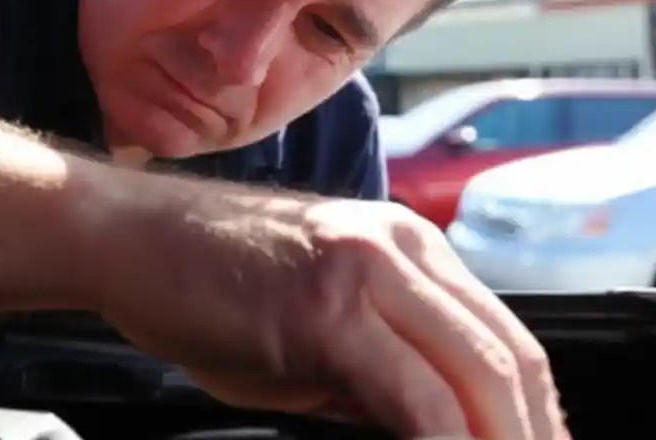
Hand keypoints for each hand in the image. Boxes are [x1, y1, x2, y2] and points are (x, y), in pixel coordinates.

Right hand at [93, 193, 569, 438]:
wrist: (122, 235)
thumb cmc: (200, 278)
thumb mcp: (310, 325)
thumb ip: (375, 371)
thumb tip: (428, 427)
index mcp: (404, 246)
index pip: (505, 342)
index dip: (533, 420)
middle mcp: (399, 246)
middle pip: (512, 361)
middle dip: (533, 438)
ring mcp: (366, 268)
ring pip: (482, 377)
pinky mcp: (326, 306)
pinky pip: (418, 396)